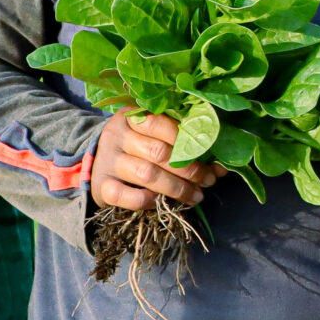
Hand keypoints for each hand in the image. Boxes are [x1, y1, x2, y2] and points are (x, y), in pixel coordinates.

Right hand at [90, 111, 223, 210]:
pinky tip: (160, 202)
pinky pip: (123, 195)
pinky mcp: (100, 185)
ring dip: (176, 188)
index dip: (188, 141)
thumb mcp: (156, 138)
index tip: (209, 157)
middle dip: (189, 169)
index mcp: (132, 117)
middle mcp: (117, 135)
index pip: (160, 123)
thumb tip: (222, 166)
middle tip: (207, 181)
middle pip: (158, 152)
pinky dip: (145, 201)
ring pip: (146, 174)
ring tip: (196, 196)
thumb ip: (185, 146)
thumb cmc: (137, 148)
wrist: (97, 162)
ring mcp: (107, 160)